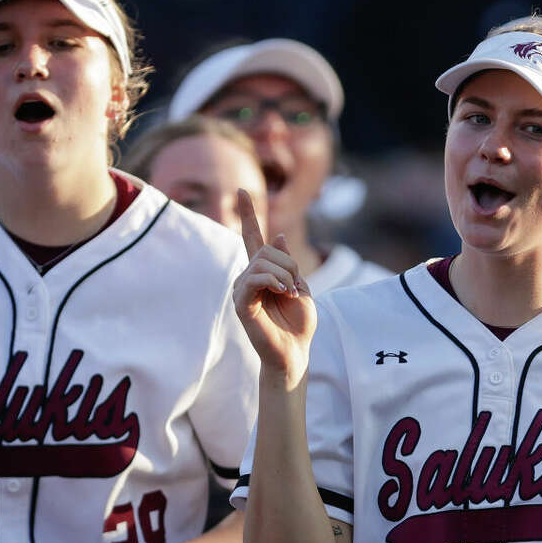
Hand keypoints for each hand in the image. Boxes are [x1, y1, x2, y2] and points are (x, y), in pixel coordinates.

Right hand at [234, 189, 315, 386]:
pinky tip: (283, 292)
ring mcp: (242, 289)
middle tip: (295, 288)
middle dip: (290, 264)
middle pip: (267, 249)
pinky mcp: (240, 302)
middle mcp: (248, 277)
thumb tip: (276, 236)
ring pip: (263, 261)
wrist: (294, 351)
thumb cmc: (299, 323)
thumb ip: (288, 263)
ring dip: (285, 275)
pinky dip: (273, 281)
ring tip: (290, 294)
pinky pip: (254, 278)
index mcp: (263, 271)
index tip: (241, 191)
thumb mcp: (301, 286)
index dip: (248, 214)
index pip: (252, 237)